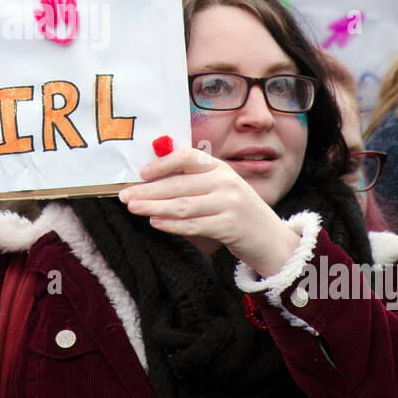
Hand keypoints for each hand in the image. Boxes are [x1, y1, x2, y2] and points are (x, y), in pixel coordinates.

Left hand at [117, 147, 299, 275]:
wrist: (273, 240)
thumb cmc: (239, 214)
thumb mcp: (222, 190)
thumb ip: (195, 184)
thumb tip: (152, 182)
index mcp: (221, 168)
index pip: (188, 157)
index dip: (163, 163)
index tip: (142, 173)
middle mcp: (226, 182)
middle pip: (179, 185)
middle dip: (148, 190)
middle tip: (124, 196)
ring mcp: (229, 204)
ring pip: (182, 205)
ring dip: (153, 206)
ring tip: (133, 208)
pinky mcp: (229, 226)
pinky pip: (193, 225)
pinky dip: (171, 224)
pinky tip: (155, 222)